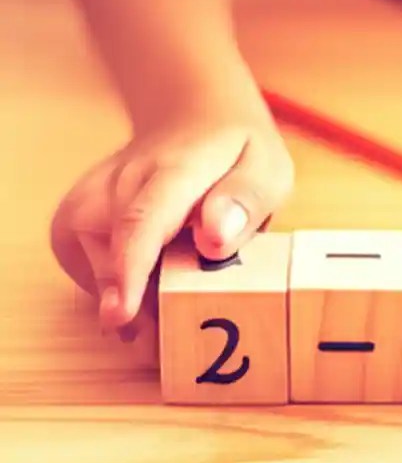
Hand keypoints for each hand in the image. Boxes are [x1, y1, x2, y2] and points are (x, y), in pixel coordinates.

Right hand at [49, 116, 293, 339]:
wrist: (191, 119)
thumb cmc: (234, 152)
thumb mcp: (265, 167)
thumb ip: (246, 199)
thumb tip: (215, 236)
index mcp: (172, 171)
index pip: (142, 220)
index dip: (130, 271)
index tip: (121, 314)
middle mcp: (118, 184)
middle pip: (113, 259)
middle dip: (141, 309)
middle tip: (170, 343)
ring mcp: (89, 202)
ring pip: (97, 272)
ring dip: (134, 302)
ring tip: (167, 314)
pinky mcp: (75, 223)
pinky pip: (92, 273)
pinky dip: (121, 291)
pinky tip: (150, 291)